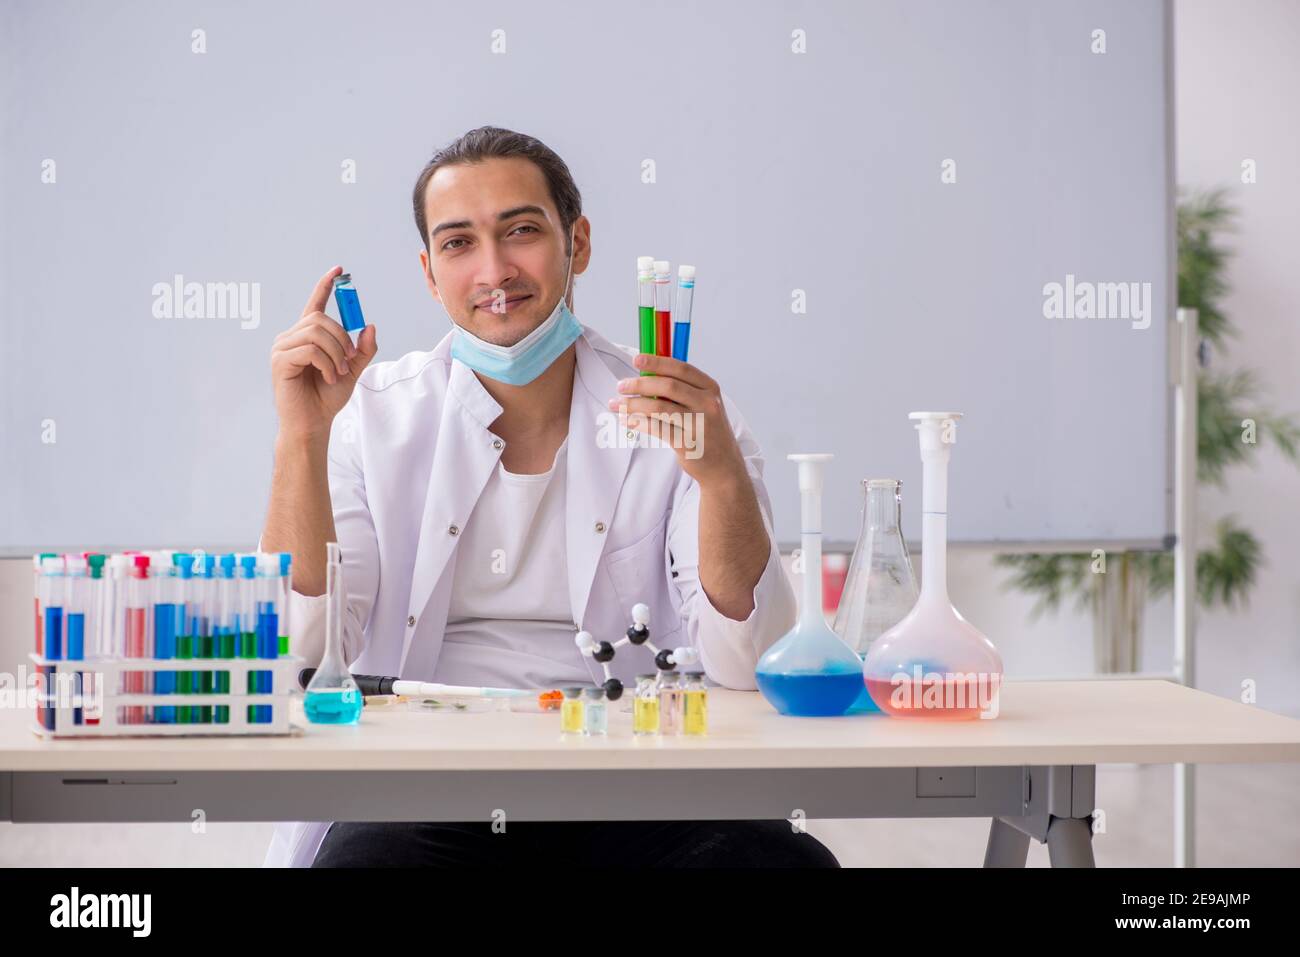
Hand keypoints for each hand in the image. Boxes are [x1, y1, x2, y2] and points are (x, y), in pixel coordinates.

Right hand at [271, 266, 377, 441]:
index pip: (315, 303)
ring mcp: (282, 348)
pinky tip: (329, 377)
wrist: (313, 422)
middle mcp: (291, 337)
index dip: (326, 285)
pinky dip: (326, 363)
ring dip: (336, 353)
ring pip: (316, 334)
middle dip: (342, 339)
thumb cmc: (327, 397)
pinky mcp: (280, 361)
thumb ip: (362, 350)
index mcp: (307, 336)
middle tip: (349, 361)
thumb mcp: (353, 370)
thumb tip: (370, 325)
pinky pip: (310, 350)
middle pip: (321, 320)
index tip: (339, 270)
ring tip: (339, 373)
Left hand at [607, 353, 748, 491]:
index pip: (681, 369)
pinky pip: (656, 428)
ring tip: (617, 404)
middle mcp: (707, 404)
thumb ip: (681, 390)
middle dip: (640, 384)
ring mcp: (698, 424)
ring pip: (659, 408)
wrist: (723, 467)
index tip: (637, 359)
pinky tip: (627, 421)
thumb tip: (647, 376)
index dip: (657, 362)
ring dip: (633, 404)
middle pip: (668, 386)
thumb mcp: (703, 405)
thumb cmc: (707, 432)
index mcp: (710, 388)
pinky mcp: (687, 443)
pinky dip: (638, 423)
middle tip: (621, 386)